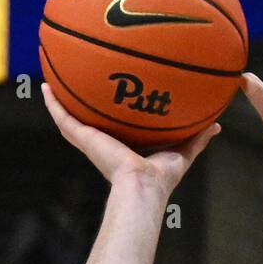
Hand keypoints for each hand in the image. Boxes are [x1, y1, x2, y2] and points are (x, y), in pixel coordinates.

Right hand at [41, 83, 219, 198]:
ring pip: (71, 116)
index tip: (113, 92)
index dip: (114, 109)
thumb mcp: (183, 150)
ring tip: (52, 76)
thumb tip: (218, 125)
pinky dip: (52, 103)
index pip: (117, 125)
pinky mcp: (82, 139)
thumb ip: (198, 137)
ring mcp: (91, 140)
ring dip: (61, 98)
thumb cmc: (162, 177)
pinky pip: (63, 118)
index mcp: (125, 146)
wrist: (143, 187)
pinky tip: (44, 85)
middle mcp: (105, 142)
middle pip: (92, 117)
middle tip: (80, 76)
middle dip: (85, 100)